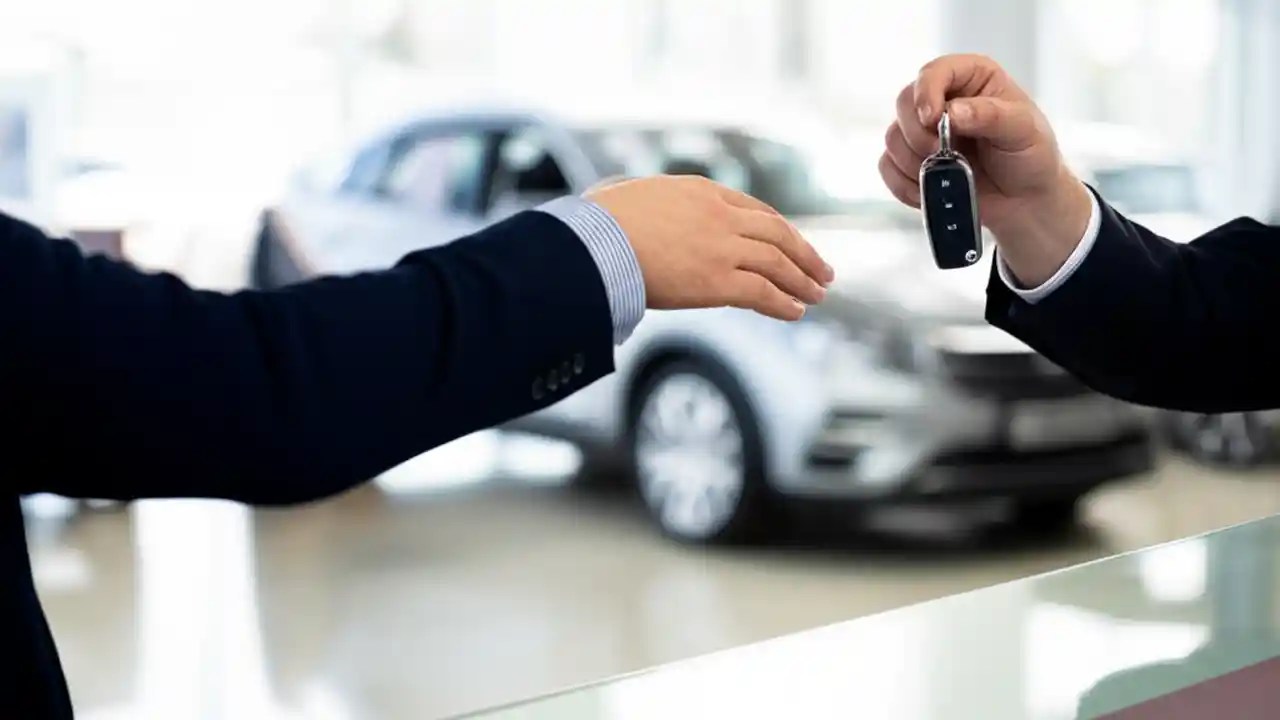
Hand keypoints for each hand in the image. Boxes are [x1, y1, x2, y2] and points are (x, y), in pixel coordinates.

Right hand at [587, 175, 833, 320]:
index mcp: (701, 190)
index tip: (791, 242)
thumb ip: (647, 205)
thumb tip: (624, 209)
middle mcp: (720, 215)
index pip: (754, 209)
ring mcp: (722, 247)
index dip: (778, 230)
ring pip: (778, 263)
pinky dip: (785, 303)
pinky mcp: (718, 281)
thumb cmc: (599, 222)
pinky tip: (797, 311)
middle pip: (777, 233)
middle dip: (804, 253)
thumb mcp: (631, 196)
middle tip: (822, 269)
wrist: (595, 241)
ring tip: (819, 293)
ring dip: (803, 279)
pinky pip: (763, 292)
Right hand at [879, 54, 1093, 285]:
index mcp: (971, 78)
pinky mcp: (911, 162)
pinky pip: (888, 168)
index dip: (926, 92)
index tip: (932, 119)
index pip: (934, 72)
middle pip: (904, 103)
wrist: (1025, 202)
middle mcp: (943, 100)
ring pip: (893, 138)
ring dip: (915, 162)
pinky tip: (933, 190)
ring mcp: (923, 132)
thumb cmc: (1031, 157)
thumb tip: (952, 112)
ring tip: (948, 175)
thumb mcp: (1023, 130)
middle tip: (944, 154)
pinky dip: (907, 184)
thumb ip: (990, 115)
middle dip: (919, 134)